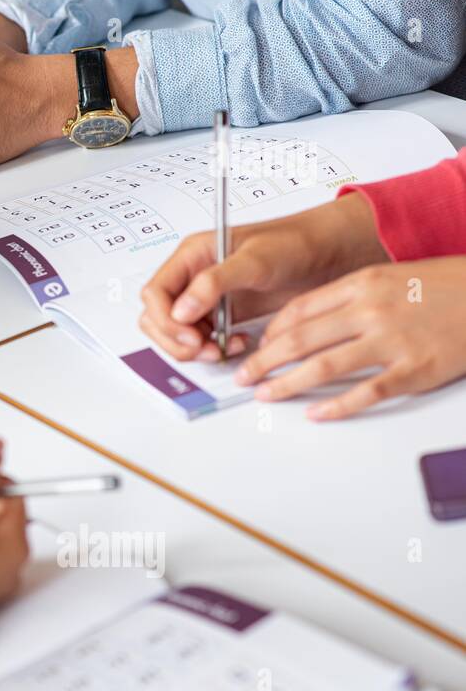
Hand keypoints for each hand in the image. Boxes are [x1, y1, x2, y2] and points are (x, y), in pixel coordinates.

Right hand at [139, 194, 388, 362]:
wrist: (327, 253)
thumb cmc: (294, 244)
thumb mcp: (254, 260)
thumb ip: (213, 283)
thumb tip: (180, 310)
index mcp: (191, 256)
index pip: (156, 293)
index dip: (166, 320)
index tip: (191, 337)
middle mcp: (192, 277)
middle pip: (157, 317)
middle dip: (176, 340)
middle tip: (205, 350)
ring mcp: (205, 297)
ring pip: (175, 332)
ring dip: (193, 348)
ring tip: (222, 350)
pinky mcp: (220, 314)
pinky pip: (201, 338)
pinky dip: (212, 349)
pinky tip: (236, 345)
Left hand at [232, 257, 465, 419]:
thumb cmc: (445, 287)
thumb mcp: (390, 277)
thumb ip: (349, 296)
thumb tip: (307, 319)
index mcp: (362, 284)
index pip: (299, 310)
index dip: (270, 332)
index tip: (257, 345)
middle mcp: (372, 311)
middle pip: (300, 339)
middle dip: (264, 360)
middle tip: (244, 375)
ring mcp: (393, 341)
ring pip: (324, 366)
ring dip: (287, 383)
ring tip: (266, 394)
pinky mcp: (416, 369)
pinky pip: (367, 392)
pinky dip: (338, 406)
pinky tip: (317, 414)